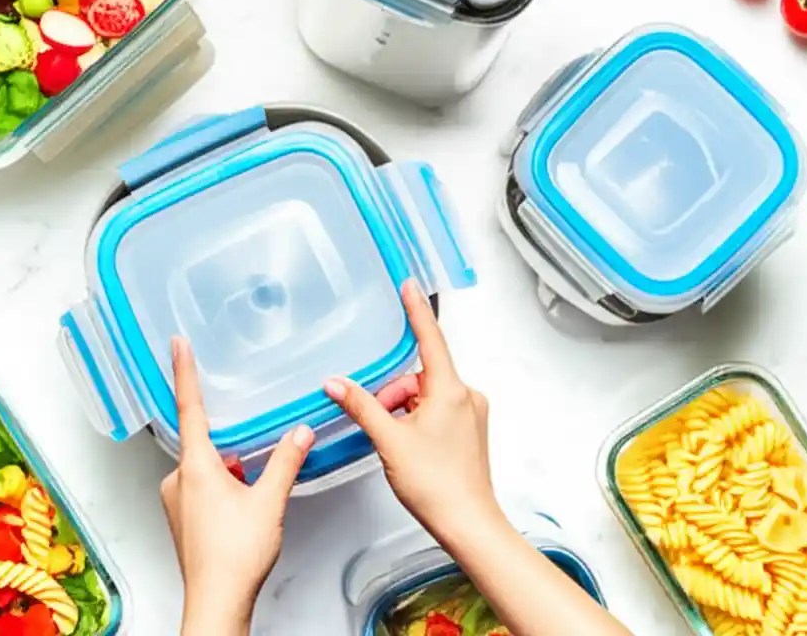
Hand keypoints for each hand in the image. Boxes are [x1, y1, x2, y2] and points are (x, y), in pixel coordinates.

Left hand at [161, 337, 315, 635]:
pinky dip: (224, 491)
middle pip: (203, 444)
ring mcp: (178, 502)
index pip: (189, 407)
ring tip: (253, 496)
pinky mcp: (183, 519)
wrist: (217, 601)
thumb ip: (285, 461)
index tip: (176, 344)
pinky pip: (203, 490)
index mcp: (195, 467)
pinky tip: (243, 508)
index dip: (184, 372)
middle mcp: (178, 481)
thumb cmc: (235, 557)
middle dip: (230, 448)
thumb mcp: (269, 501)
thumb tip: (299, 433)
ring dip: (229, 473)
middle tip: (250, 469)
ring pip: (205, 470)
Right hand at [323, 280, 503, 546]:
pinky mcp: (469, 432)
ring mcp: (470, 415)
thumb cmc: (437, 485)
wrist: (467, 522)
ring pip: (426, 395)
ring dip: (403, 410)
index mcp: (450, 390)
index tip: (409, 285)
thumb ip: (361, 406)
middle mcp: (466, 397)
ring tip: (395, 442)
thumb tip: (336, 383)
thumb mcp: (389, 440)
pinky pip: (437, 412)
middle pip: (419, 375)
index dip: (416, 310)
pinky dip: (416, 421)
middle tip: (380, 423)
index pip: (430, 338)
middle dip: (393, 393)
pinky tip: (408, 447)